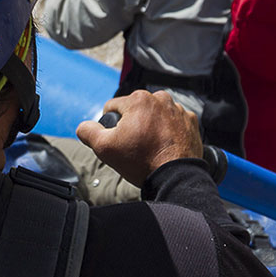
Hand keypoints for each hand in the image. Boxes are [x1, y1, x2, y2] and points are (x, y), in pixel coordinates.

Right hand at [75, 90, 201, 186]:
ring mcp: (178, 110)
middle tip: (134, 146)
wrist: (175, 177)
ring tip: (150, 148)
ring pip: (155, 116)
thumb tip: (84, 126)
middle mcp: (161, 99)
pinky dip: (168, 132)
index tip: (118, 141)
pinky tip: (164, 147)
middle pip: (135, 111)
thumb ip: (88, 131)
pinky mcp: (191, 123)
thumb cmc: (141, 161)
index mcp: (139, 99)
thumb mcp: (104, 147)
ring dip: (151, 127)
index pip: (113, 107)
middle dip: (132, 125)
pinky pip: (173, 124)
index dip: (110, 125)